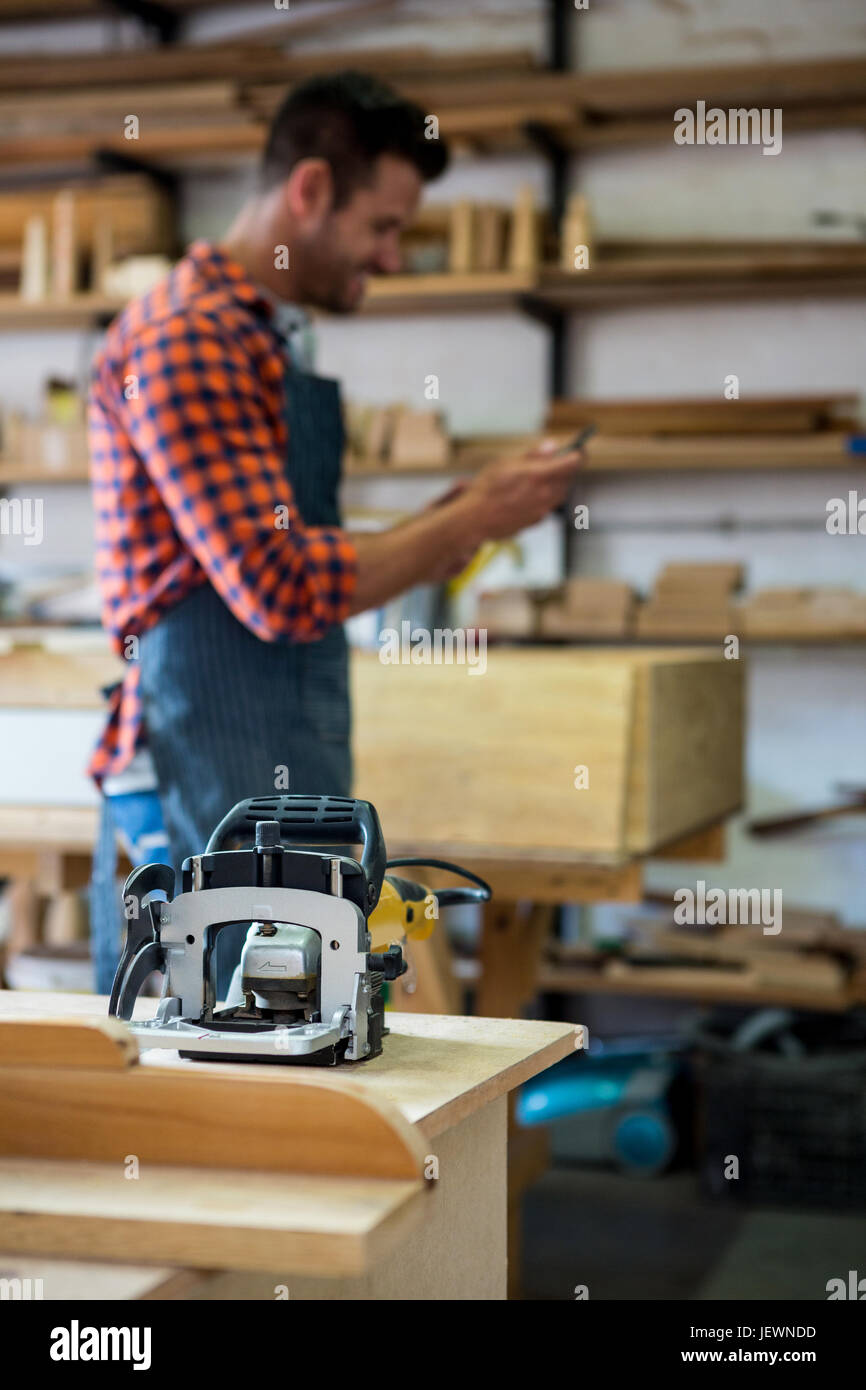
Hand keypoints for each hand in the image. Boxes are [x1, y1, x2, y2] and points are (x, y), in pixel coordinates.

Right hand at [456, 439, 584, 542]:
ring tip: (549, 475)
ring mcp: (542, 510)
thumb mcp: (505, 464)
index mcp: (539, 475)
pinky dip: (548, 496)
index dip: (578, 454)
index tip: (580, 449)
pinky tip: (534, 493)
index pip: (572, 463)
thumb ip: (532, 456)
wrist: (475, 520)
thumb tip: (552, 446)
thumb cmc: (486, 488)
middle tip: (565, 460)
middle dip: (568, 468)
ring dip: (560, 483)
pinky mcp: (537, 520)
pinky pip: (549, 505)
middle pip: (568, 479)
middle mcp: (545, 494)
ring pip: (561, 493)